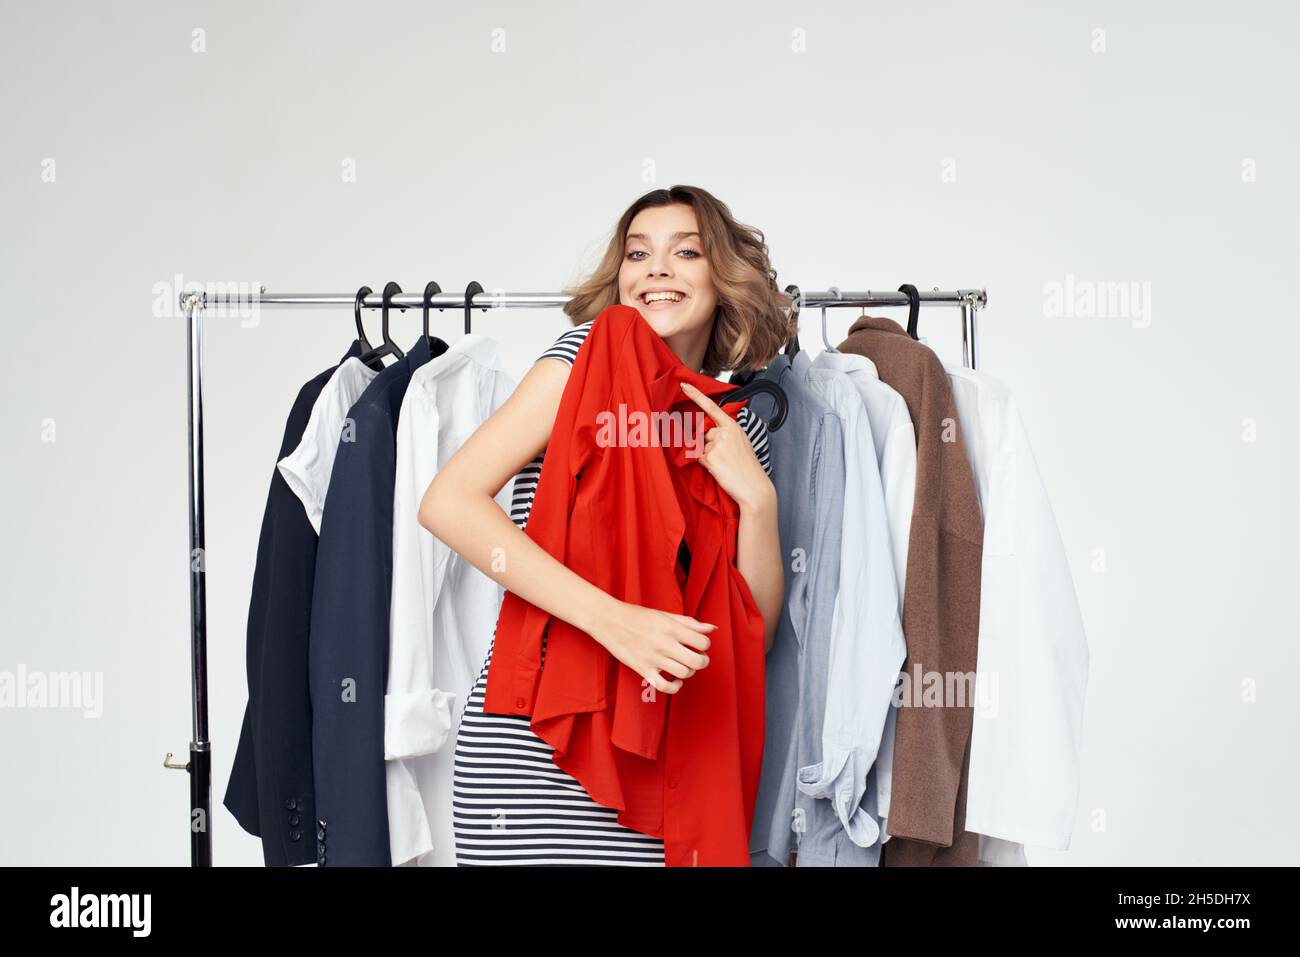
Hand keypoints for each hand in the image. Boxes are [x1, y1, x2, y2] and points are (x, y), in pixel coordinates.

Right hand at [585, 597, 714, 694]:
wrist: (609, 620)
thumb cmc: (637, 616)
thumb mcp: (665, 615)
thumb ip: (689, 622)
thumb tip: (712, 628)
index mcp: (671, 628)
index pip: (702, 642)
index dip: (705, 644)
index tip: (698, 643)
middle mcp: (664, 644)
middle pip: (697, 661)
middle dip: (702, 661)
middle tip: (698, 658)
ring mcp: (653, 658)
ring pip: (684, 673)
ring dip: (689, 671)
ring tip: (684, 665)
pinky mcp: (642, 669)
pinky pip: (664, 687)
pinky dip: (675, 687)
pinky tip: (676, 680)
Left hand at [679, 381, 774, 511]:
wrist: (754, 487)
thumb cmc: (747, 467)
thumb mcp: (740, 443)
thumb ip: (724, 435)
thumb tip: (705, 436)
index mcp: (733, 426)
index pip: (711, 407)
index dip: (695, 395)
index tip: (684, 384)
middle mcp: (724, 432)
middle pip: (704, 434)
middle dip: (709, 445)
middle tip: (727, 458)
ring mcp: (716, 444)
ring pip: (701, 448)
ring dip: (709, 457)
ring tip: (726, 465)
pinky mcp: (710, 457)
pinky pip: (700, 459)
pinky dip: (707, 466)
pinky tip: (721, 470)